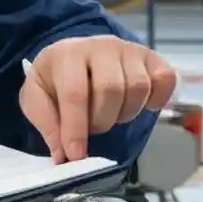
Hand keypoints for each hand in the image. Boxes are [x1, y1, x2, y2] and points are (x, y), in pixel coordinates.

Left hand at [19, 36, 176, 162]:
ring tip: (110, 115)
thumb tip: (62, 155)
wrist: (73, 57)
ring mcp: (128, 49)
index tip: (76, 155)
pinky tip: (142, 107)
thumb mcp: (37, 99)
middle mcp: (99, 46)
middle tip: (92, 127)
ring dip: (126, 113)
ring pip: (139, 87)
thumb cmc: (55, 81)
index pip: (74, 93)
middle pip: (111, 89)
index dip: (76, 128)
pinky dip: (157, 99)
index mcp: (65, 54)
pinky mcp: (151, 56)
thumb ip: (48, 125)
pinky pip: (165, 79)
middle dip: (101, 121)